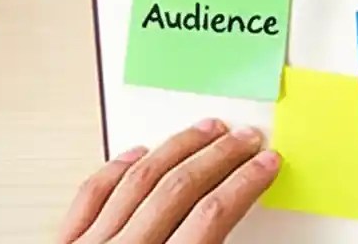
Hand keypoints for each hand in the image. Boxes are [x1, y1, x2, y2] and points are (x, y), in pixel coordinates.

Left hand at [59, 120, 279, 243]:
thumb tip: (237, 226)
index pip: (213, 215)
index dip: (245, 184)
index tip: (265, 165)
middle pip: (180, 187)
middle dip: (220, 157)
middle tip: (245, 138)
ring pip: (139, 179)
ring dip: (178, 149)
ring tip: (204, 131)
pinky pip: (91, 195)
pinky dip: (117, 169)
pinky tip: (138, 154)